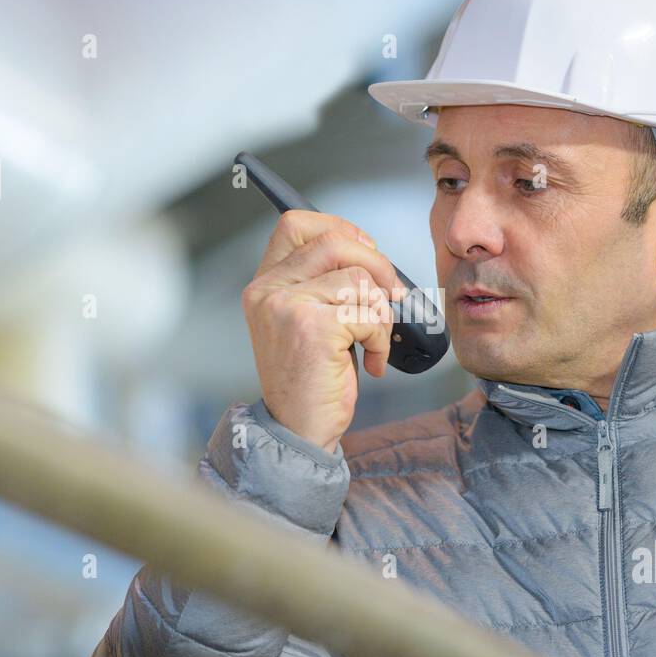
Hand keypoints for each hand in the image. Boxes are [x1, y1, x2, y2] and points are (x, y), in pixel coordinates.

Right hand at [241, 211, 403, 453]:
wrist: (298, 432)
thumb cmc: (311, 380)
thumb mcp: (308, 322)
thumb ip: (323, 283)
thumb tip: (370, 254)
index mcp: (264, 284)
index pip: (296, 223)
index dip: (340, 229)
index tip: (366, 254)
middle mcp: (268, 290)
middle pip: (335, 241)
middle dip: (377, 266)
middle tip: (391, 297)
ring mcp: (287, 307)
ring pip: (358, 279)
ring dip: (381, 313)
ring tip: (373, 342)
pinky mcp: (312, 328)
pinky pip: (368, 314)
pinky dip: (381, 339)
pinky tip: (372, 362)